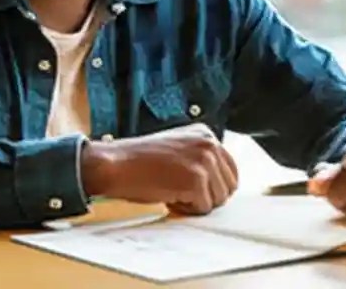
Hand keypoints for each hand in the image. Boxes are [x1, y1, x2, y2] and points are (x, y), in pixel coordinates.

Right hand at [80, 123, 238, 214]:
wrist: (115, 165)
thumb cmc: (139, 161)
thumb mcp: (178, 149)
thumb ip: (200, 158)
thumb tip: (220, 184)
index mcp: (206, 134)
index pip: (230, 169)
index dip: (213, 186)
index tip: (193, 189)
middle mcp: (210, 144)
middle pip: (228, 186)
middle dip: (207, 196)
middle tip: (180, 193)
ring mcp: (204, 161)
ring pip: (218, 199)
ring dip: (197, 204)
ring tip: (173, 193)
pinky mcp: (196, 180)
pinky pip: (203, 208)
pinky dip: (186, 210)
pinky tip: (169, 198)